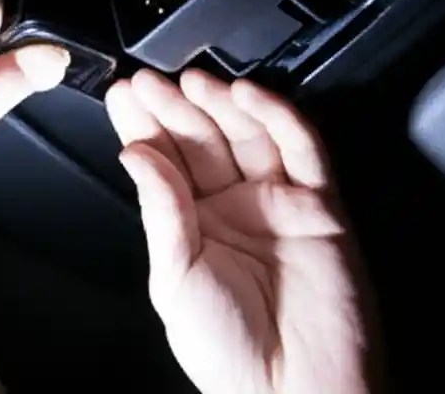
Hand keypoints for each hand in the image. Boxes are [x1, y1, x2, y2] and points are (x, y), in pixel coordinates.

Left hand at [106, 70, 366, 393]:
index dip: (146, 125)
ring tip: (188, 81)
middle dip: (174, 107)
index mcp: (193, 226)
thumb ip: (162, 210)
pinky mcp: (321, 206)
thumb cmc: (231, 354)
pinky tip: (245, 95)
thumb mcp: (174, 278)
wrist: (295, 390)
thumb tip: (137, 154)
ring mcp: (278, 203)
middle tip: (148, 81)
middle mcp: (235, 208)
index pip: (166, 160)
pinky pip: (302, 149)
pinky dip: (278, 116)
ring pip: (249, 134)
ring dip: (220, 103)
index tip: (123, 95)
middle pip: (204, 140)